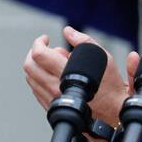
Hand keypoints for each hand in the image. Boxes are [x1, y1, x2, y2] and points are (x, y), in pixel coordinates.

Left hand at [24, 28, 138, 141]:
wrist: (112, 110)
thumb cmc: (109, 83)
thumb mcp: (102, 56)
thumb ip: (83, 41)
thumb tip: (67, 31)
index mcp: (67, 74)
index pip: (39, 55)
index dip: (39, 42)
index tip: (45, 39)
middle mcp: (56, 88)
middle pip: (29, 66)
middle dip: (34, 52)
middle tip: (47, 49)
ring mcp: (51, 99)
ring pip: (30, 78)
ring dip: (38, 66)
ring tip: (57, 64)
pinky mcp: (50, 107)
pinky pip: (35, 89)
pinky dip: (40, 78)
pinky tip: (55, 75)